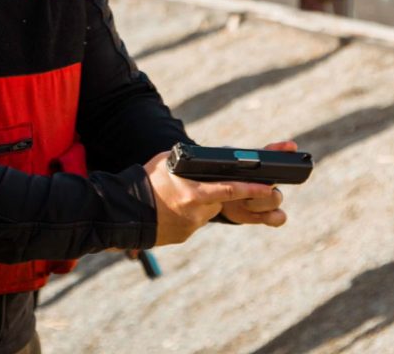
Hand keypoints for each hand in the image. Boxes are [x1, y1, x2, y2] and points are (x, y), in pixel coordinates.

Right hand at [144, 150, 275, 245]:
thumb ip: (188, 161)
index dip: (252, 189)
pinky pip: (192, 222)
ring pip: (205, 212)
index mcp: (195, 194)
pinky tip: (169, 210)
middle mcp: (196, 212)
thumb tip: (203, 157)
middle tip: (193, 185)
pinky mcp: (183, 236)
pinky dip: (186, 215)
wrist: (124, 214)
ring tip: (174, 197)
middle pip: (217, 200)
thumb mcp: (167, 163)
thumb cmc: (144, 183)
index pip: (231, 190)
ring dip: (198, 204)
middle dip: (212, 193)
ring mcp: (191, 227)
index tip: (269, 188)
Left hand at [220, 141, 295, 225]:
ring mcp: (267, 198)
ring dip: (259, 203)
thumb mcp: (217, 171)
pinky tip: (261, 217)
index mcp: (255, 165)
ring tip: (243, 204)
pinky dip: (272, 218)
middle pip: (276, 180)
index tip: (291, 146)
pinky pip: (279, 217)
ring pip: (276, 199)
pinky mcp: (265, 214)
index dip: (282, 148)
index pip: (271, 153)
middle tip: (246, 194)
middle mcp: (266, 179)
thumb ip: (221, 164)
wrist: (216, 203)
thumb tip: (218, 156)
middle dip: (262, 188)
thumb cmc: (218, 182)